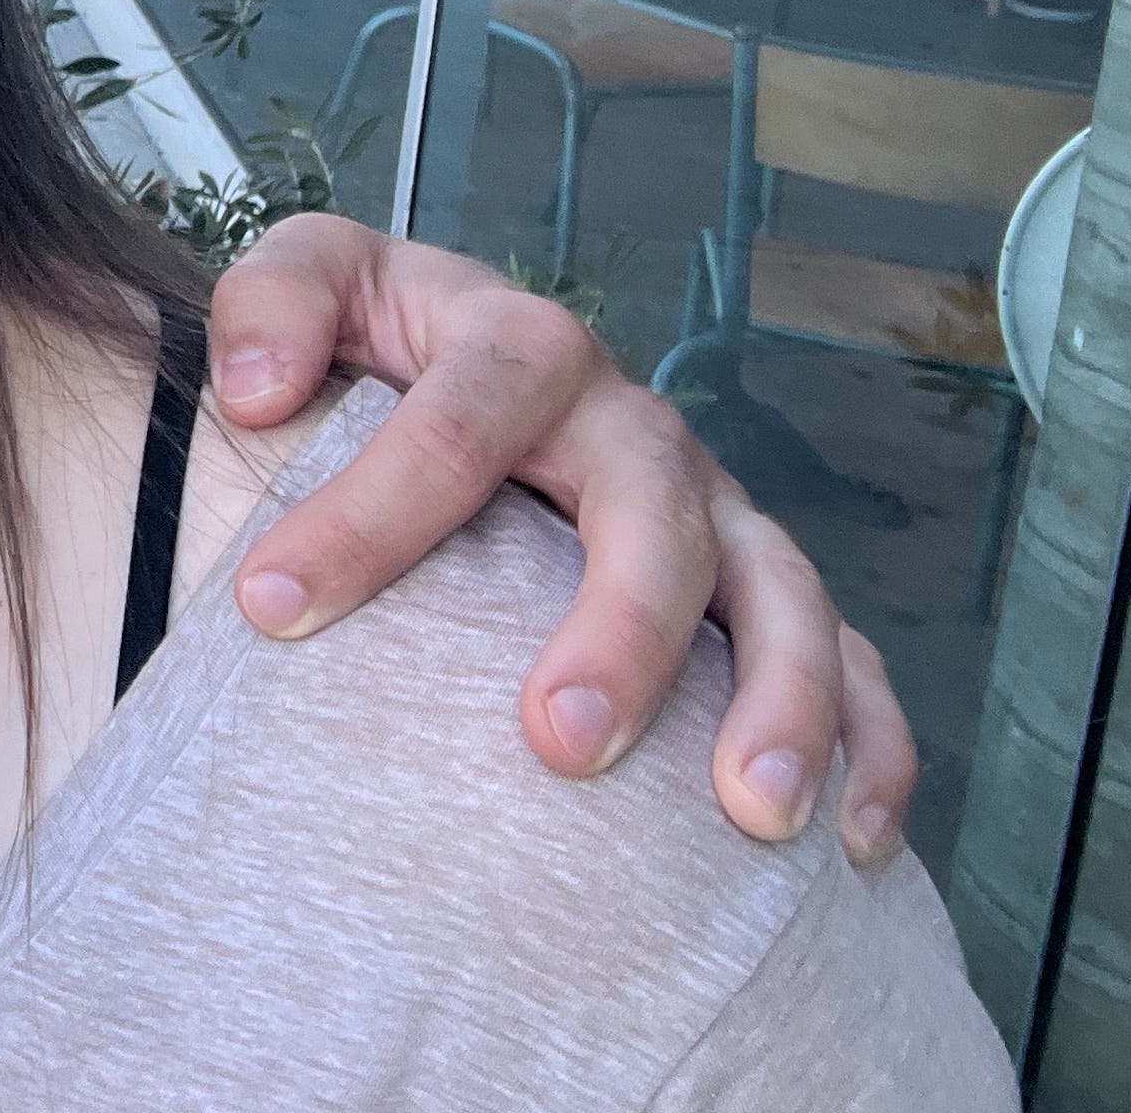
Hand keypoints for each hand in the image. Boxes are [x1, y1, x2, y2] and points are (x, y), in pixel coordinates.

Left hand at [206, 215, 915, 857]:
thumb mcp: (313, 288)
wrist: (439, 372)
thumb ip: (269, 304)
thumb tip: (260, 390)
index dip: (374, 510)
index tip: (274, 607)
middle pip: (657, 507)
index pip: (463, 414)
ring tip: (751, 814)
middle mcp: (630, 424)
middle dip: (622, 628)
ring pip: (782, 591)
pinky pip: (854, 665)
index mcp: (516, 344)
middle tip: (559, 742)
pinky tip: (850, 843)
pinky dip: (870, 745)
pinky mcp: (754, 590)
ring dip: (784, 700)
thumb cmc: (369, 352)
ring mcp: (710, 509)